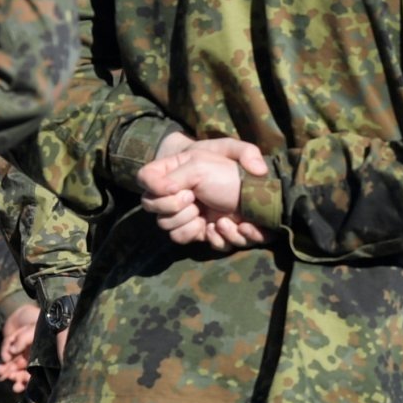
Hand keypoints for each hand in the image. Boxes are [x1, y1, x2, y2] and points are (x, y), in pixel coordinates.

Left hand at [0, 299, 39, 391]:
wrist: (26, 310)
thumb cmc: (35, 320)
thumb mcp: (32, 329)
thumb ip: (23, 340)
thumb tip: (11, 352)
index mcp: (41, 358)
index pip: (33, 374)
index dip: (25, 382)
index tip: (16, 387)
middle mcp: (31, 358)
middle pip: (22, 372)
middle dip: (14, 376)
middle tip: (7, 378)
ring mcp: (20, 353)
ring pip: (12, 365)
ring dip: (6, 370)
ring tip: (0, 373)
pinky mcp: (11, 347)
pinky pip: (6, 355)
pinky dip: (4, 357)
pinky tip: (4, 358)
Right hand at [140, 133, 270, 249]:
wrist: (258, 197)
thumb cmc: (232, 173)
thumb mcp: (205, 162)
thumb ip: (179, 172)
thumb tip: (167, 190)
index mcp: (174, 170)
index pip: (144, 177)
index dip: (155, 186)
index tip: (175, 188)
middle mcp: (175, 191)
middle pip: (150, 206)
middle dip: (175, 206)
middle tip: (195, 200)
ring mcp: (185, 211)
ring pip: (167, 227)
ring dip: (190, 223)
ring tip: (212, 217)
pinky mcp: (198, 230)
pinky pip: (186, 239)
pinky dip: (206, 236)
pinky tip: (222, 226)